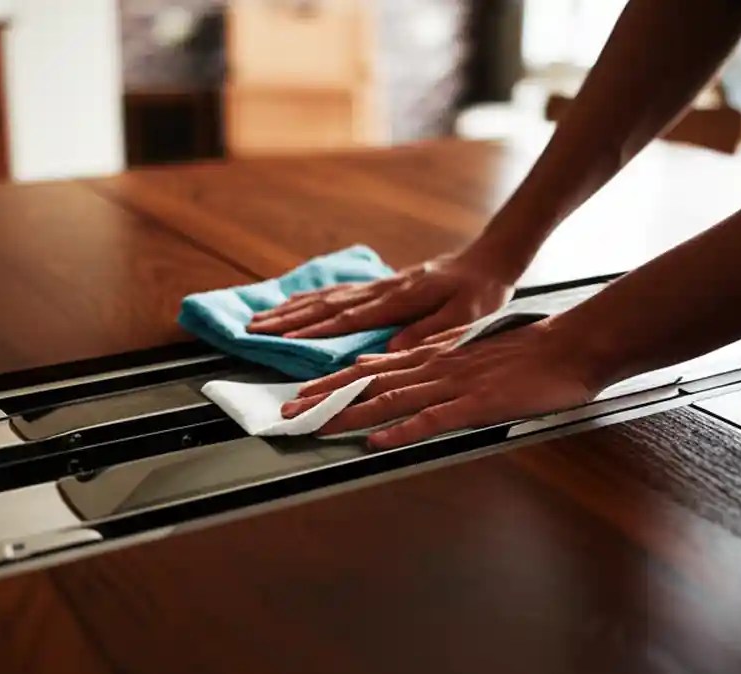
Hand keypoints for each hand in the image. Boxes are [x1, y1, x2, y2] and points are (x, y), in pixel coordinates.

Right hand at [246, 251, 515, 351]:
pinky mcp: (381, 286)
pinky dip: (310, 298)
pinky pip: (338, 292)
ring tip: (259, 319)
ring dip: (290, 309)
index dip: (313, 330)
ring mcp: (379, 285)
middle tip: (252, 329)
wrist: (488, 260)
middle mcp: (382, 290)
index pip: (347, 317)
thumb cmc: (480, 291)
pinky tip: (293, 303)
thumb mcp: (465, 316)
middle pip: (325, 305)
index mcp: (399, 299)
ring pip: (325, 297)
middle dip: (286, 319)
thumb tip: (393, 347)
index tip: (282, 340)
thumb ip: (430, 331)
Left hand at [279, 319, 599, 448]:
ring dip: (351, 414)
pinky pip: (433, 418)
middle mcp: (433, 367)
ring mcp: (453, 385)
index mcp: (430, 356)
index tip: (300, 395)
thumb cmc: (520, 355)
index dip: (332, 383)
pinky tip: (379, 440)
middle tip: (289, 413)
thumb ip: (419, 358)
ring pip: (392, 400)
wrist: (567, 348)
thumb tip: (378, 364)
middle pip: (369, 384)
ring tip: (318, 427)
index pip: (370, 369)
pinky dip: (403, 430)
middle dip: (326, 399)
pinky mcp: (477, 404)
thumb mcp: (460, 349)